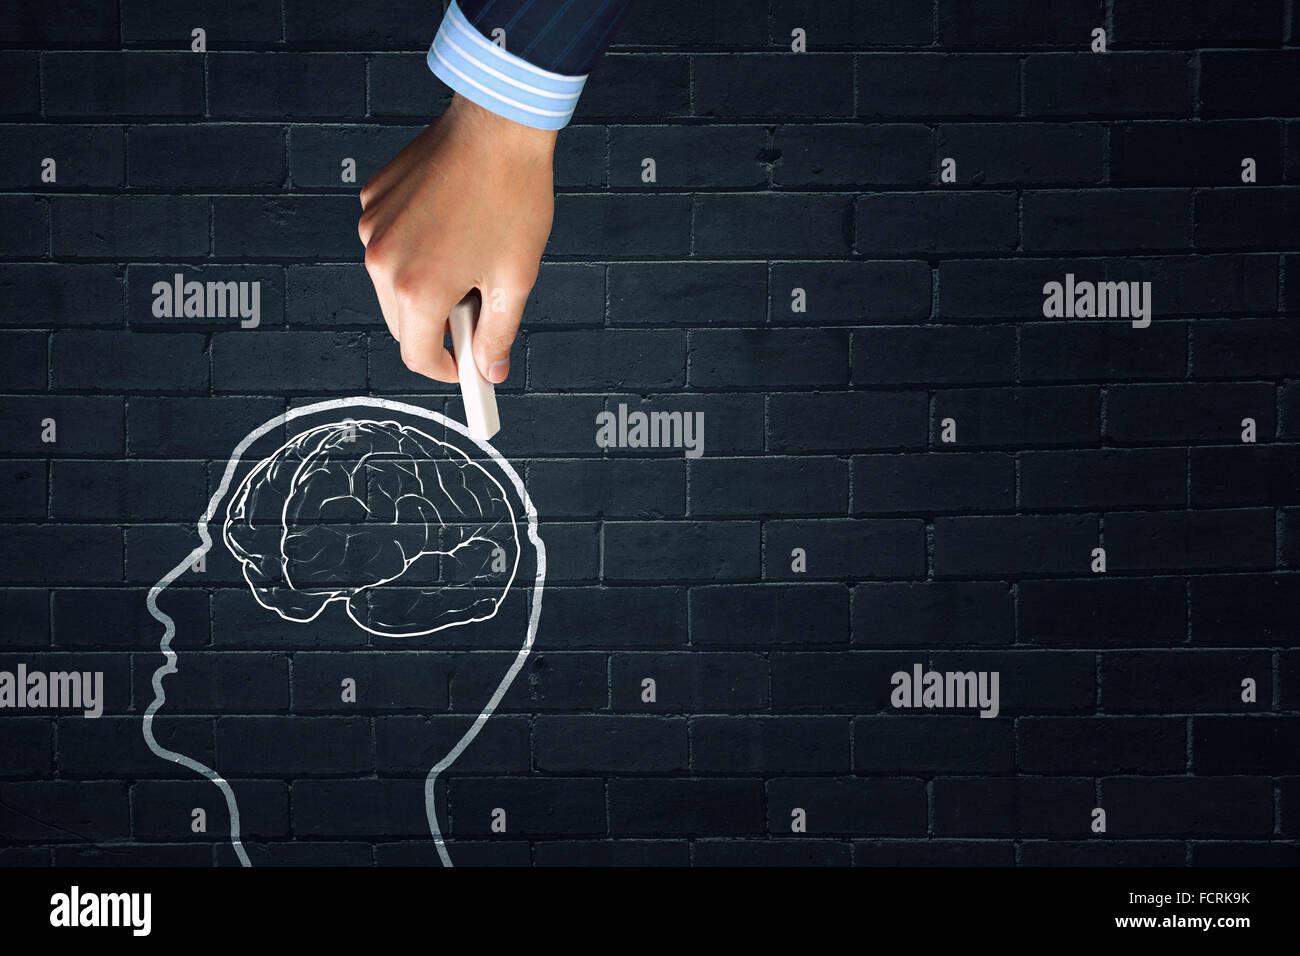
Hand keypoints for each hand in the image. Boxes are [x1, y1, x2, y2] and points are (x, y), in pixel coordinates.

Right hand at [358, 94, 557, 383]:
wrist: (498, 126)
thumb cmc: (512, 197)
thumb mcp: (514, 279)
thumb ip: (498, 335)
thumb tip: (490, 369)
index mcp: (418, 288)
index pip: (417, 356)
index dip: (445, 368)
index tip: (463, 368)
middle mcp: (383, 260)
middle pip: (402, 322)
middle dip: (436, 325)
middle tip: (476, 308)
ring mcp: (373, 227)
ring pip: (392, 283)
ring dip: (424, 285)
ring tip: (467, 256)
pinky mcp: (373, 200)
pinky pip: (389, 243)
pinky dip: (414, 247)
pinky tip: (450, 224)